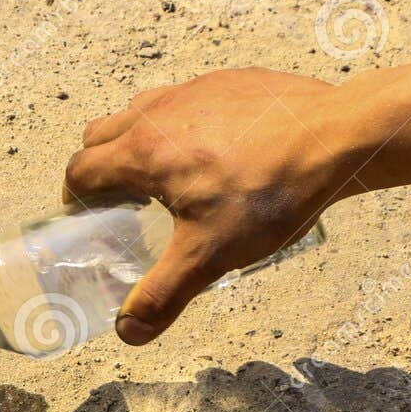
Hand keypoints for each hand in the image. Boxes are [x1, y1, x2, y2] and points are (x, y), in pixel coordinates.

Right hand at [63, 68, 347, 344]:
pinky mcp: (227, 80)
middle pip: (100, 134)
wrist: (337, 136)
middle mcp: (158, 112)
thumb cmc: (270, 192)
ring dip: (135, 139)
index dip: (74, 198)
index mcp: (143, 152)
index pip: (82, 169)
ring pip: (140, 110)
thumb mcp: (211, 255)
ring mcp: (193, 89)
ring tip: (163, 176)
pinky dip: (181, 124)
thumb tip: (128, 331)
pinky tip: (213, 153)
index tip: (84, 218)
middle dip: (98, 166)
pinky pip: (185, 99)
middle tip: (118, 201)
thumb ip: (164, 294)